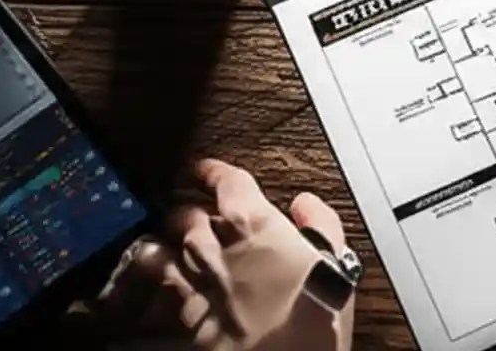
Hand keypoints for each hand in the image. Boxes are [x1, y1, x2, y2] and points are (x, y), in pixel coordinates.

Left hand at [85, 160, 355, 350]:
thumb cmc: (318, 318)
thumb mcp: (337, 266)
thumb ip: (322, 227)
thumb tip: (306, 205)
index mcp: (255, 226)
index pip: (224, 181)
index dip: (214, 172)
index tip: (209, 171)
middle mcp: (216, 249)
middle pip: (185, 212)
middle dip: (190, 209)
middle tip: (198, 211)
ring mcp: (193, 286)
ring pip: (162, 249)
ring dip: (169, 245)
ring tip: (176, 247)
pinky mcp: (181, 322)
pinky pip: (158, 295)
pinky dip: (161, 287)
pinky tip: (168, 288)